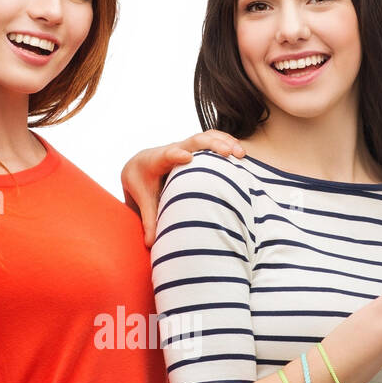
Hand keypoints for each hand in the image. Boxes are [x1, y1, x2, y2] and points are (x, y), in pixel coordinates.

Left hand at [121, 131, 245, 244]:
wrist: (140, 166)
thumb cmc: (142, 184)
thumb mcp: (143, 201)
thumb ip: (148, 220)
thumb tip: (149, 245)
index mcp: (157, 161)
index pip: (167, 154)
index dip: (177, 154)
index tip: (188, 158)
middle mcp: (173, 149)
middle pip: (193, 141)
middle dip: (211, 144)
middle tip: (229, 153)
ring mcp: (186, 146)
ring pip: (206, 137)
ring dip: (224, 142)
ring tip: (241, 154)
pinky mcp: (195, 148)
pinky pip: (212, 139)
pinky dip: (226, 142)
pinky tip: (241, 154)